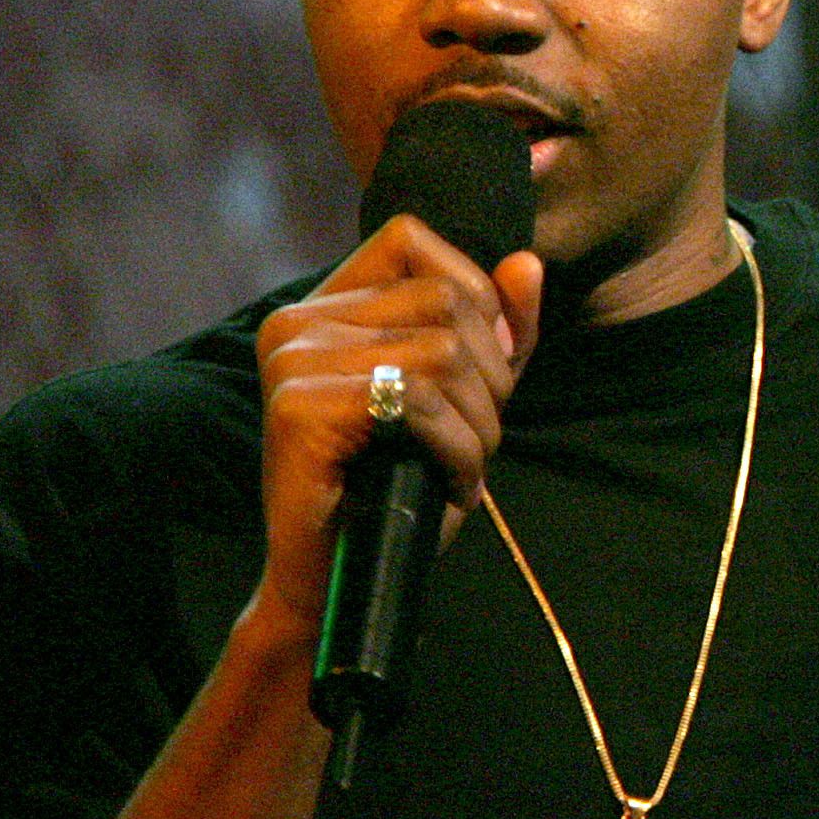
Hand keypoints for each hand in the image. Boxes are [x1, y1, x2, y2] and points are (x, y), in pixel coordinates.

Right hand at [250, 217, 540, 644]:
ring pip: (443, 351)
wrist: (342, 577)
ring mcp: (291, 361)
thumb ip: (500, 330)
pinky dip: (456, 447)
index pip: (412, 241)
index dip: (472, 300)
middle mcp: (295, 322)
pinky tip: (445, 481)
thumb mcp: (466, 397)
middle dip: (490, 377)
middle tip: (473, 438)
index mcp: (324, 306)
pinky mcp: (299, 408)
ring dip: (479, 422)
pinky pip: (419, 398)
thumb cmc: (402, 484)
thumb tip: (526, 263)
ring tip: (459, 466)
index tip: (474, 374)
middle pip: (446, 301)